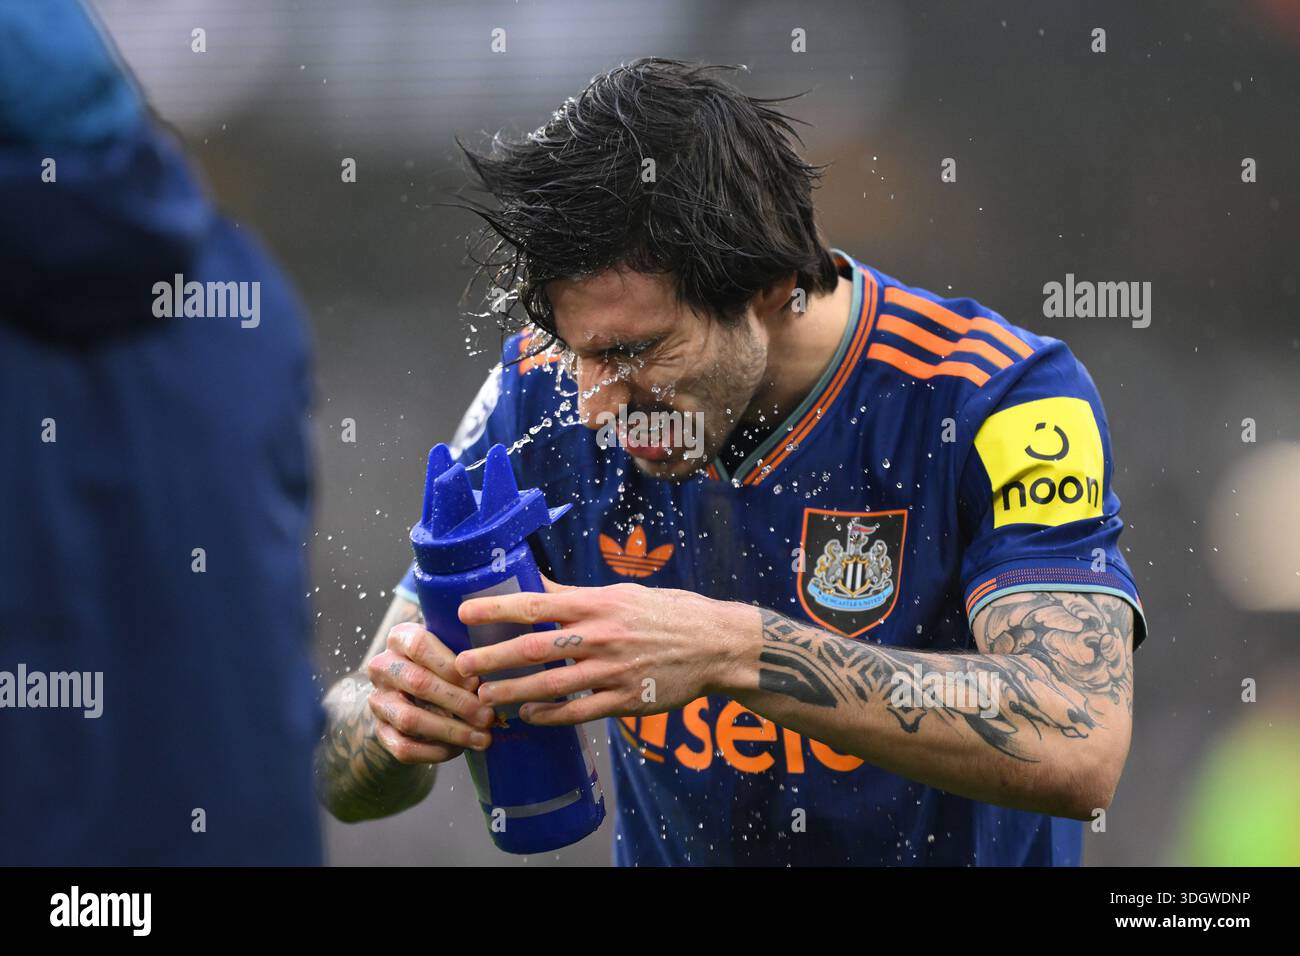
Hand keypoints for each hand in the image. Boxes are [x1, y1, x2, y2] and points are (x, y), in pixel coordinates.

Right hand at [365, 623, 498, 763]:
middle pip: (418, 683)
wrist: (408, 696)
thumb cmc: (440, 667)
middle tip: (488, 716)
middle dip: (458, 702)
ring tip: (481, 737)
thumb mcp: (449, 651)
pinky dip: (435, 751)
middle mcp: (382, 667)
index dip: (450, 665)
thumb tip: (493, 681)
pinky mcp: (380, 732)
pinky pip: (404, 747)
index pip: (420, 645)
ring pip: (410, 718)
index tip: (477, 681)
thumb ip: (464, 658)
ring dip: (451, 731)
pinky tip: (459, 749)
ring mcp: (377, 701)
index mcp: (400, 638)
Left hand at [453, 577, 755, 725]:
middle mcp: (601, 636)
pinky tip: (529, 717)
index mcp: (597, 605)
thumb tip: (533, 587)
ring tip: (485, 698)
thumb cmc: (666, 613)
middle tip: (461, 666)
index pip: (536, 604)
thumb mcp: (621, 594)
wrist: (716, 644)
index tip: (464, 612)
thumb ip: (576, 597)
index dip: (497, 609)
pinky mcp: (626, 700)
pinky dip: (551, 716)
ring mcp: (613, 671)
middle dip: (493, 657)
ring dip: (513, 692)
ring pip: (552, 685)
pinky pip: (579, 712)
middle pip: (535, 648)